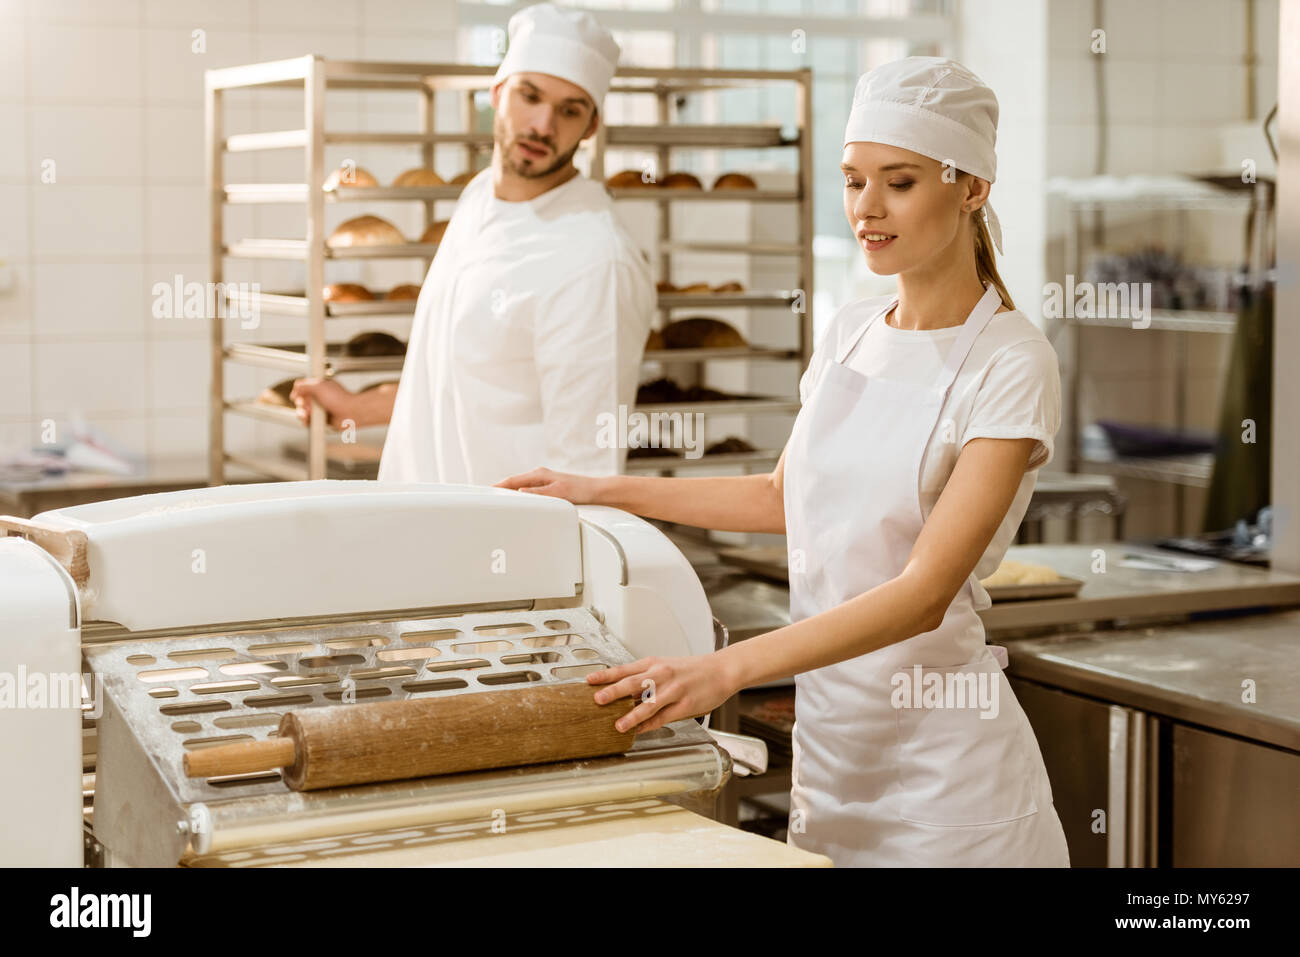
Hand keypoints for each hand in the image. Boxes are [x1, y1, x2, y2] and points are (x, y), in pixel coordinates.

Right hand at [289, 377, 356, 429]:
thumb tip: (295, 389)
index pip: (303, 387)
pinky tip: (307, 421)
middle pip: (301, 400)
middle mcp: (320, 397)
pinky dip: (306, 422)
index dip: (298, 392)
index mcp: (320, 386)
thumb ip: (304, 385)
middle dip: (300, 404)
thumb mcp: (318, 386)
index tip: (296, 396)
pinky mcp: (322, 419)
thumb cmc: (338, 399)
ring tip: (306, 415)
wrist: (351, 413)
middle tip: (305, 407)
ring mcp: (321, 408)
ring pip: (304, 411)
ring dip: (301, 413)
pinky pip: (310, 421)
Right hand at [495, 466, 604, 503]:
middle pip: (513, 484)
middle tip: (485, 499)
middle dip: (499, 491)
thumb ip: (540, 493)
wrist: (597, 492)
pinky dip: (519, 498)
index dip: (497, 487)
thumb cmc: (581, 490)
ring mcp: (543, 483)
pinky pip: (527, 494)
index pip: (512, 481)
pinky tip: (516, 506)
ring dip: (508, 495)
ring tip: (496, 503)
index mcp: (539, 474)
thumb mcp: (559, 492)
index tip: (484, 492)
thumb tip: (520, 493)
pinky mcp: (547, 490)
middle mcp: (539, 477)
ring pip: (519, 489)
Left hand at [588, 654, 738, 733]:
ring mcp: (673, 690)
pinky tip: (640, 731)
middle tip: (597, 700)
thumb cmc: (691, 670)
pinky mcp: (685, 705)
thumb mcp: (665, 667)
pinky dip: (650, 725)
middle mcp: (661, 675)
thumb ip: (644, 679)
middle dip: (613, 692)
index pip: (624, 669)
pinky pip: (664, 717)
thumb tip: (621, 693)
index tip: (589, 681)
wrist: (721, 670)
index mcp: (654, 664)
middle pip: (633, 683)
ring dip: (632, 715)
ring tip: (618, 725)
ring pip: (649, 703)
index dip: (606, 675)